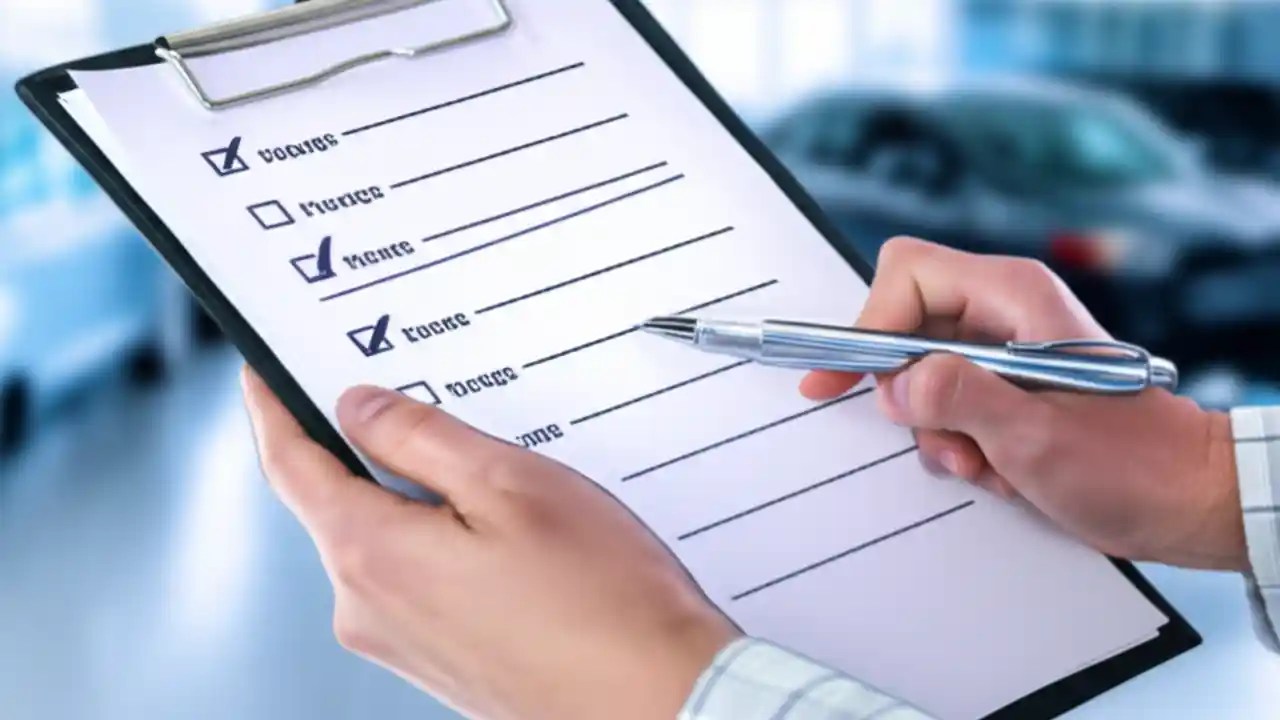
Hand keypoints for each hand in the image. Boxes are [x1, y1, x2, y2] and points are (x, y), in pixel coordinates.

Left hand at [242, 370, 739, 719]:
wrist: (658, 703)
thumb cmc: (602, 603)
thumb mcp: (510, 483)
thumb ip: (419, 437)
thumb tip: (359, 409)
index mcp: (372, 556)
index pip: (291, 465)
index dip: (274, 407)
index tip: (263, 374)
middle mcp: (370, 609)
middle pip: (341, 503)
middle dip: (372, 451)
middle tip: (428, 405)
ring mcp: (403, 644)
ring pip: (388, 542)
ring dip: (423, 501)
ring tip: (503, 485)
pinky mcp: (439, 662)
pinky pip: (419, 580)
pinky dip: (445, 543)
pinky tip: (511, 540)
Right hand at [801, 238, 1245, 571]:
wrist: (1181, 499)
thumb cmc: (1131, 464)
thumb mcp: (1036, 437)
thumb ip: (959, 400)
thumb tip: (897, 383)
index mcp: (1014, 297)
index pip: (908, 275)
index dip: (871, 323)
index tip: (852, 377)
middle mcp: (1005, 312)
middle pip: (904, 324)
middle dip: (907, 390)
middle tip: (937, 434)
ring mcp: (1003, 349)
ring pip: (919, 372)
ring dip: (935, 428)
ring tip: (980, 461)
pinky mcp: (1002, 386)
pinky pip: (944, 403)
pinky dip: (955, 442)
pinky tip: (993, 466)